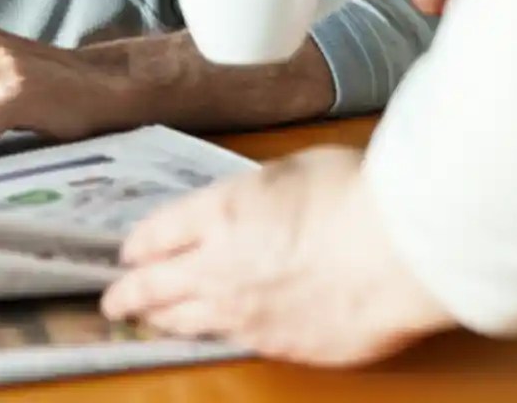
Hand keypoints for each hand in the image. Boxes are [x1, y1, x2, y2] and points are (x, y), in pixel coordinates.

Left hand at [101, 148, 454, 366]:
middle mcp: (217, 267)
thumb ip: (255, 196)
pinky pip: (233, 342)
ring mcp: (245, 312)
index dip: (138, 244)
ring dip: (160, 320)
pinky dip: (214, 337)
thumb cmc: (356, 194)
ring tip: (146, 321)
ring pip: (185, 322)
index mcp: (217, 214)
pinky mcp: (279, 345)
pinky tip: (210, 336)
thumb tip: (249, 210)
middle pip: (154, 286)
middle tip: (114, 300)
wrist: (403, 251)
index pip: (156, 234)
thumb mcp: (291, 171)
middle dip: (129, 293)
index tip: (128, 252)